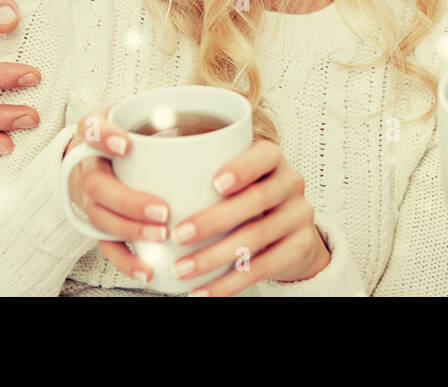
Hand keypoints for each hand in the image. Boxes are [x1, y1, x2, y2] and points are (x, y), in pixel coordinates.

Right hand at [63, 106, 174, 285]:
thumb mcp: (148, 110)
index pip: (90, 128)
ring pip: (100, 217)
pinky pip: (106, 244)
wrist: (109, 150)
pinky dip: (126, 260)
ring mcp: (91, 196)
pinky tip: (149, 271)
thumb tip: (236, 114)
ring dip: (130, 230)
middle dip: (128, 201)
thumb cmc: (139, 128)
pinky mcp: (99, 222)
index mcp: (100, 131)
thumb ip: (179, 109)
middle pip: (97, 185)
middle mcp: (89, 164)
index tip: (127, 143)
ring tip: (162, 235)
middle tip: (163, 210)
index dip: (103, 136)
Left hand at [168, 140, 329, 296]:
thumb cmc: (248, 200)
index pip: (264, 156)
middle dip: (214, 220)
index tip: (214, 184)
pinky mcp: (301, 248)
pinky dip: (229, 284)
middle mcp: (291, 184)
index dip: (242, 168)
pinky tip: (203, 292)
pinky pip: (263, 268)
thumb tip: (145, 177)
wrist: (293, 233)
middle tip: (178, 235)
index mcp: (273, 160)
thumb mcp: (239, 180)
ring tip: (180, 270)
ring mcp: (300, 216)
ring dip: (213, 257)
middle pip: (256, 200)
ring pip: (256, 237)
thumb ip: (207, 175)